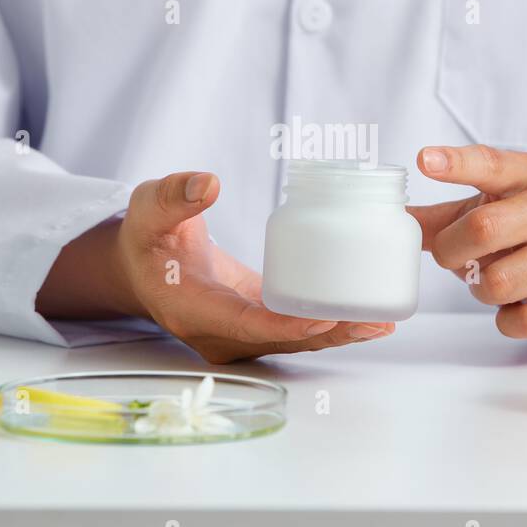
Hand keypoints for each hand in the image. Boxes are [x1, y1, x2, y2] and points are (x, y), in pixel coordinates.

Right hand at [37, 171, 393, 361]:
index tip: (326, 317)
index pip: (245, 325)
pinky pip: (296, 331)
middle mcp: (218, 333)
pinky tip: (368, 318)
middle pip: (281, 341)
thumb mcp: (149, 209)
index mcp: (191, 309)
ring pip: (294, 342)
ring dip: (339, 335)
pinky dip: (330, 327)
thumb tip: (208, 183)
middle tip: (374, 321)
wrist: (144, 266)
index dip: (287, 325)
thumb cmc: (146, 236)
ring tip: (383, 322)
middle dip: (330, 334)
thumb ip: (174, 196)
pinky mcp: (256, 326)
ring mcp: (238, 336)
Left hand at [408, 144, 526, 340]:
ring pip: (500, 282)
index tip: (425, 161)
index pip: (491, 164)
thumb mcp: (490, 212)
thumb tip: (391, 218)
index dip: (457, 164)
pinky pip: (525, 319)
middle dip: (454, 253)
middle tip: (457, 259)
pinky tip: (518, 307)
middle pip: (484, 228)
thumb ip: (442, 217)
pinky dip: (507, 321)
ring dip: (483, 291)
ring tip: (497, 281)